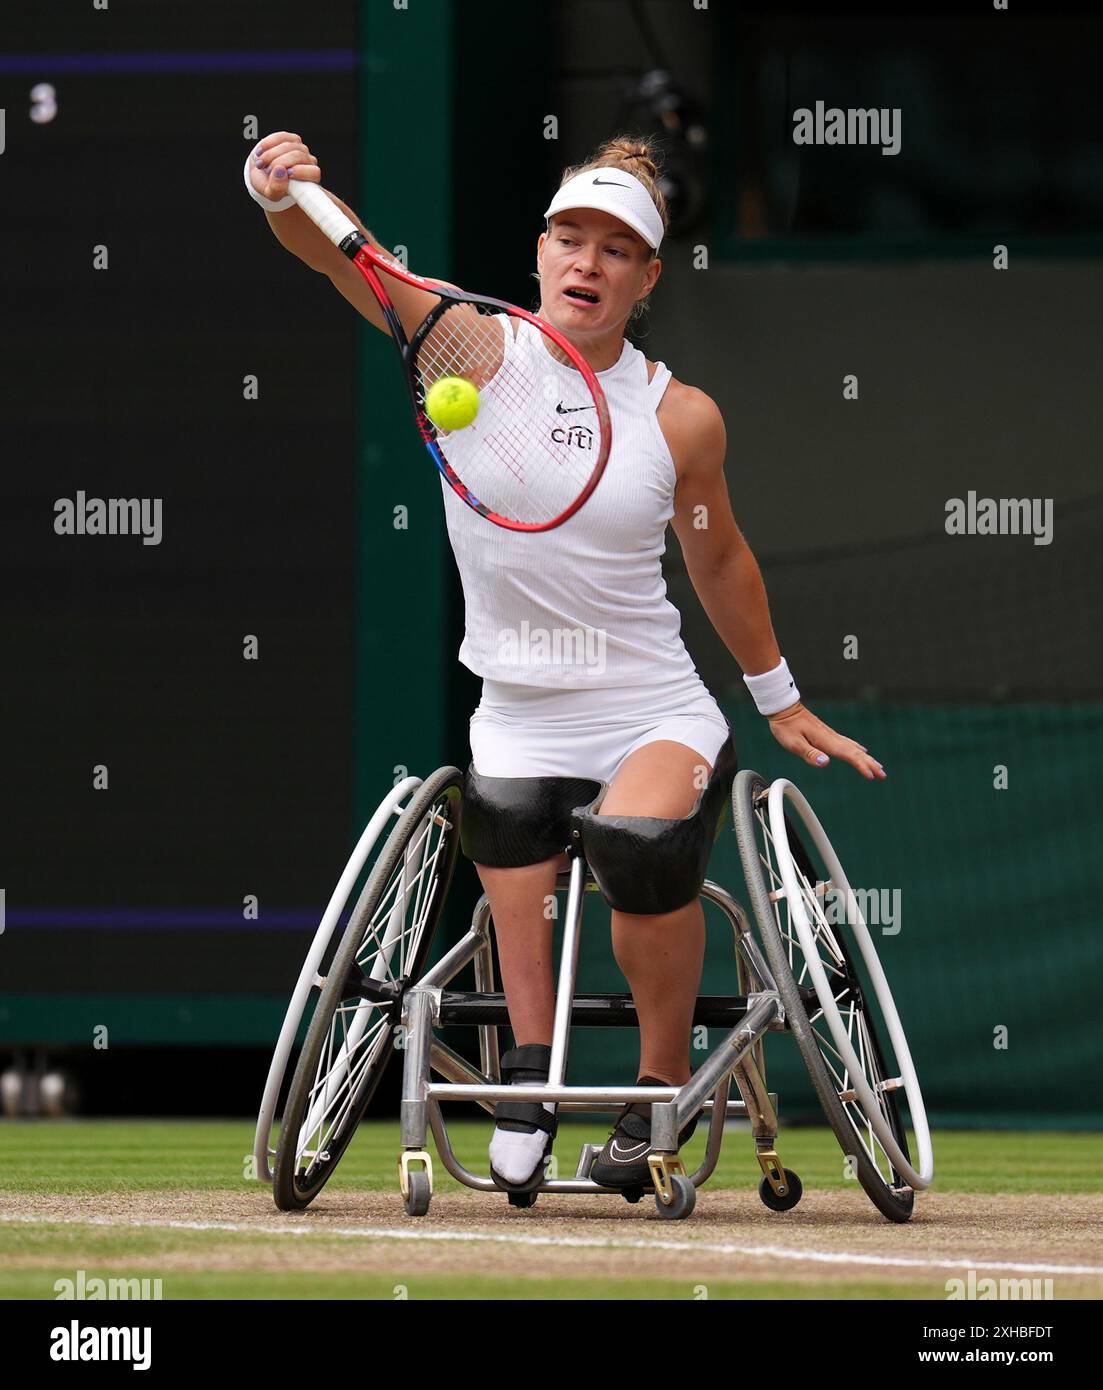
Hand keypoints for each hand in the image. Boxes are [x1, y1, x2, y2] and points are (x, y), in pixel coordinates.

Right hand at [249, 131, 320, 200]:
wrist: (261, 172)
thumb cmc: (269, 184)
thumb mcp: (270, 193)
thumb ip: (276, 188)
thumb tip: (280, 171)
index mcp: (309, 180)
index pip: (314, 172)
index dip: (301, 172)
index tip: (287, 174)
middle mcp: (308, 163)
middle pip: (297, 156)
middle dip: (278, 162)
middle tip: (266, 169)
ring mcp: (301, 149)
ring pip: (288, 146)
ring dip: (270, 154)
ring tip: (261, 163)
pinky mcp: (291, 139)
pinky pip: (281, 137)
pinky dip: (268, 144)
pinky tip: (261, 152)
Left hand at [766, 701, 885, 779]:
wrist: (784, 708)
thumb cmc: (786, 727)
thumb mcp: (793, 743)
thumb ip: (809, 753)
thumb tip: (826, 762)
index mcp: (826, 741)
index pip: (848, 756)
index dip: (861, 766)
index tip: (872, 776)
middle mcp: (832, 738)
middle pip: (856, 753)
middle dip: (870, 764)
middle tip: (883, 775)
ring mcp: (831, 735)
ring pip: (854, 748)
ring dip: (867, 758)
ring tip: (879, 767)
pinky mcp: (828, 734)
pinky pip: (848, 743)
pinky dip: (858, 749)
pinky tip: (862, 751)